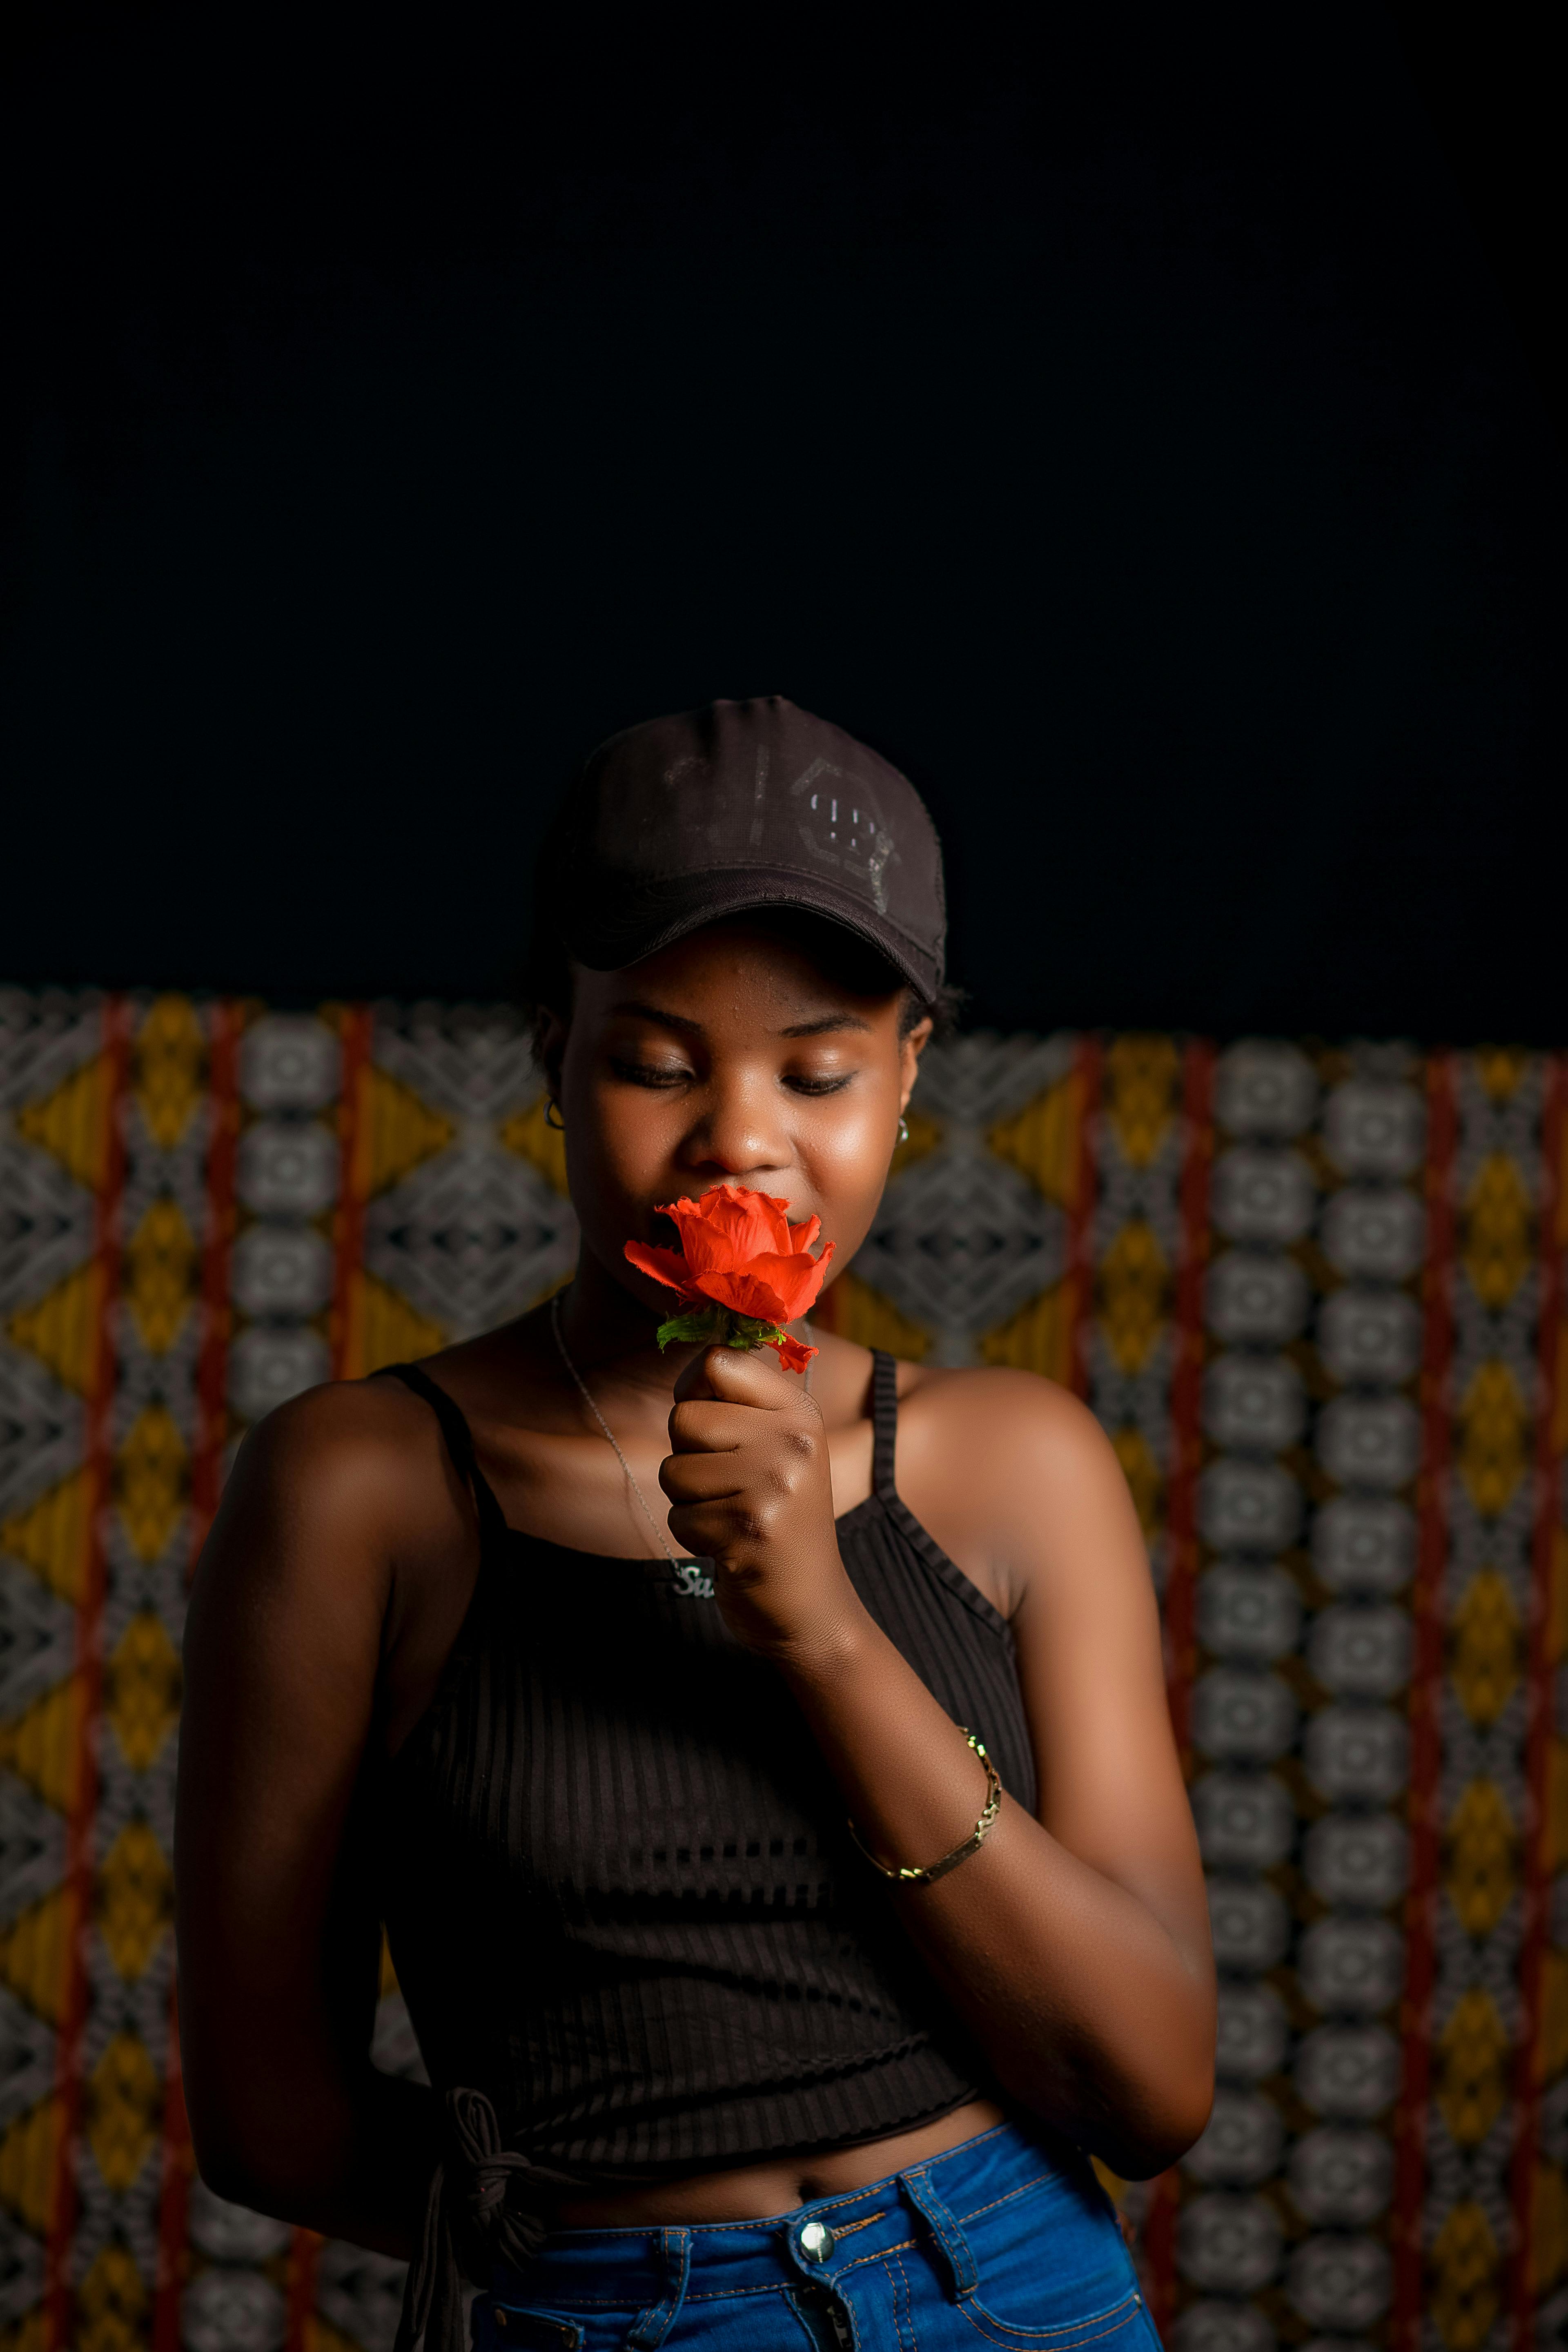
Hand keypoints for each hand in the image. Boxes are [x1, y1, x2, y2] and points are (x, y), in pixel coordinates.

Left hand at [660, 1346, 857, 1655]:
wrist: (812, 1607)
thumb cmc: (777, 1519)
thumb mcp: (777, 1449)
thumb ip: (738, 1403)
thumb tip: (694, 1362)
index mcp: (800, 1412)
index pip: (717, 1361)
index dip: (695, 1391)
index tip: (713, 1426)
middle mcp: (794, 1440)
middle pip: (684, 1417)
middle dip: (689, 1458)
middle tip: (730, 1488)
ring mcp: (775, 1485)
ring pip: (674, 1470)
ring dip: (690, 1502)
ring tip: (732, 1517)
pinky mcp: (750, 1529)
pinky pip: (678, 1517)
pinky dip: (694, 1537)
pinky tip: (731, 1547)